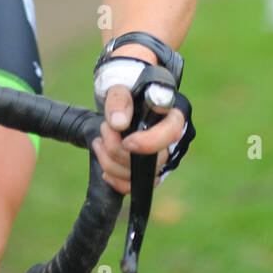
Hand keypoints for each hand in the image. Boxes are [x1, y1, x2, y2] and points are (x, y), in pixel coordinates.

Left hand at [91, 80, 185, 195]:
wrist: (125, 99)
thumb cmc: (128, 90)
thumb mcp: (122, 86)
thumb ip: (119, 100)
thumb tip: (118, 123)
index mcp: (172, 115)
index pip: (171, 133)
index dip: (149, 142)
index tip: (126, 141)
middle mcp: (171, 140)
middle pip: (152, 160)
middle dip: (119, 150)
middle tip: (105, 129)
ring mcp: (160, 158)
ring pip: (140, 176)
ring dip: (111, 162)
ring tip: (100, 141)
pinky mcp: (148, 171)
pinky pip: (135, 186)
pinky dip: (117, 181)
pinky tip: (105, 167)